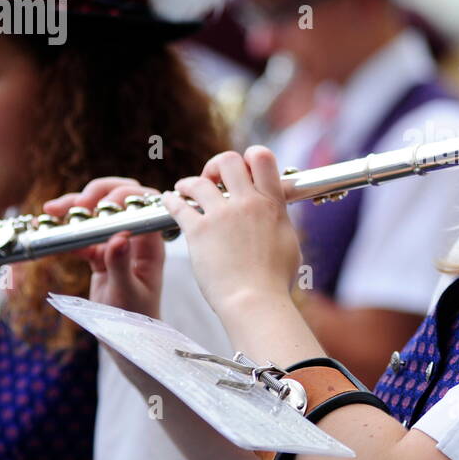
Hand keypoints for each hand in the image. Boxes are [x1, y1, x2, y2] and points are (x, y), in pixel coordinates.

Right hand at [44, 178, 165, 318]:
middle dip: (98, 194)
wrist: (128, 340)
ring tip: (52, 210)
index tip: (103, 204)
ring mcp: (117, 245)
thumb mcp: (127, 293)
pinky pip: (83, 236)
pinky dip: (67, 232)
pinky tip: (49, 229)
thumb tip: (119, 236)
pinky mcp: (100, 255)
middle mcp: (136, 238)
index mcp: (151, 243)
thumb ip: (121, 265)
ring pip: (98, 215)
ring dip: (76, 208)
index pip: (143, 204)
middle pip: (120, 200)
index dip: (125, 195)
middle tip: (77, 204)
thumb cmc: (136, 319)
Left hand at [163, 147, 301, 317]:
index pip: (262, 158)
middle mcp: (248, 203)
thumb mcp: (289, 242)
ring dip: (189, 182)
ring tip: (184, 188)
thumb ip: (279, 220)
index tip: (241, 170)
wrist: (255, 301)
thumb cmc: (275, 281)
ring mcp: (222, 215)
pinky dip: (171, 200)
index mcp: (272, 204)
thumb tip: (277, 212)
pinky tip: (169, 200)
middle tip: (211, 179)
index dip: (249, 157)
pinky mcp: (199, 231)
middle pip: (228, 160)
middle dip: (216, 166)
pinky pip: (178, 205)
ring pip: (199, 180)